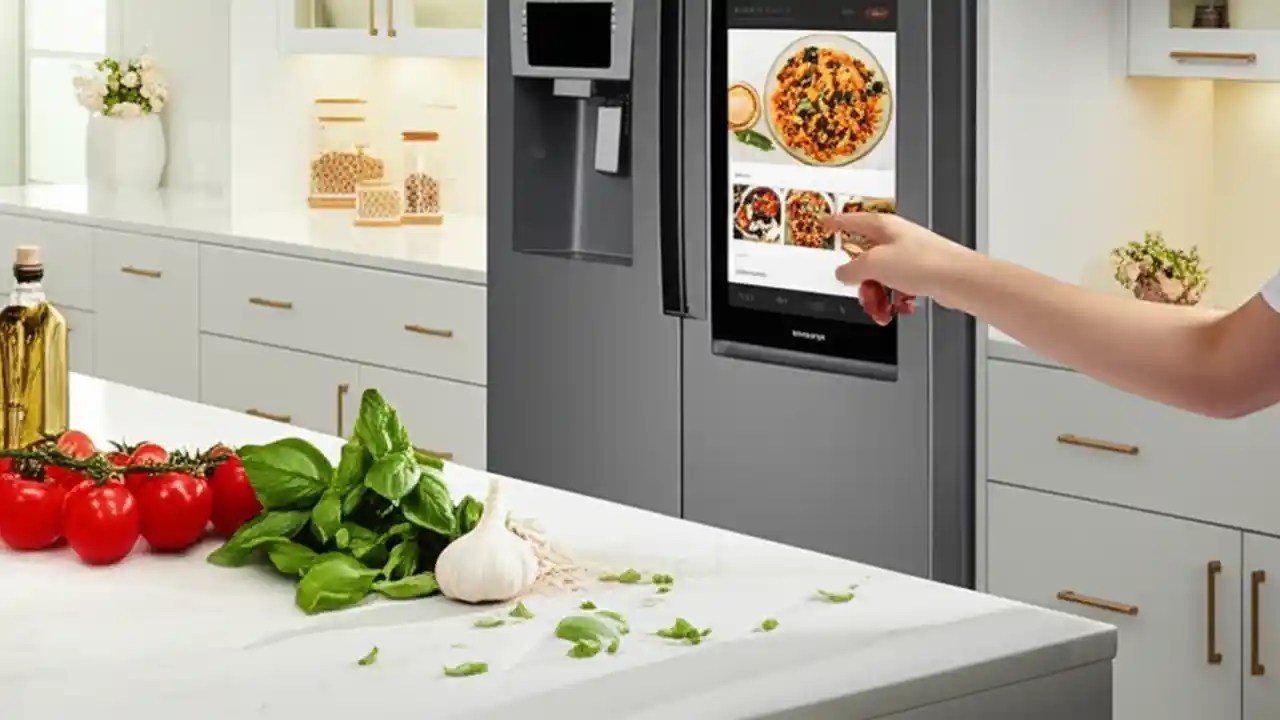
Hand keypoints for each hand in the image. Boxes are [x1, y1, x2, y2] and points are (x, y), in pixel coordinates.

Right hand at [822, 213, 969, 324]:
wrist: (957, 279)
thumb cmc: (924, 262)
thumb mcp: (874, 265)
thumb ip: (851, 269)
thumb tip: (843, 273)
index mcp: (883, 226)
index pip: (851, 221)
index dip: (835, 223)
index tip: (824, 225)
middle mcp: (896, 238)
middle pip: (864, 258)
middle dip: (860, 280)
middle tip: (861, 291)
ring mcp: (908, 256)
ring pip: (879, 277)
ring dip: (876, 294)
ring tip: (880, 306)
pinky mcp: (920, 273)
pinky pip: (896, 288)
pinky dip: (893, 299)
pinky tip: (897, 307)